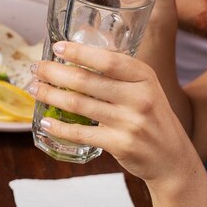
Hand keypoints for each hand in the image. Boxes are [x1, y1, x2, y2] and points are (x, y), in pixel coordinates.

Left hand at [28, 39, 200, 185]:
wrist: (171, 158)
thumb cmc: (151, 117)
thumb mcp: (145, 87)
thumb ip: (119, 72)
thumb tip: (77, 54)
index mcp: (144, 77)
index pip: (108, 60)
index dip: (79, 52)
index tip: (57, 48)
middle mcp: (139, 97)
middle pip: (87, 81)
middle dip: (54, 73)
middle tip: (35, 69)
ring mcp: (130, 122)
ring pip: (79, 105)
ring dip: (51, 96)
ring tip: (35, 89)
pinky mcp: (120, 144)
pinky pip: (82, 134)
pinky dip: (60, 128)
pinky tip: (47, 123)